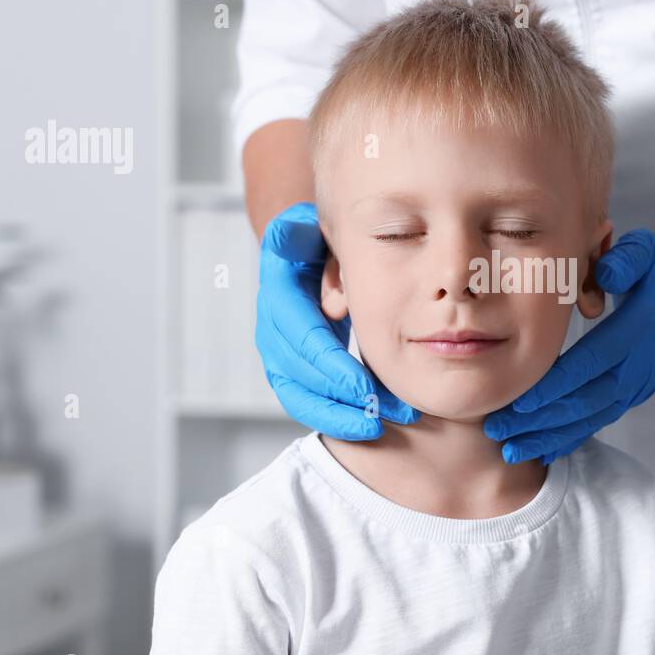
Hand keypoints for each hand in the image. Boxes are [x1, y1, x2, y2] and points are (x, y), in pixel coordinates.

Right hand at [255, 202, 418, 437]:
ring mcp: (277, 348)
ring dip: (338, 415)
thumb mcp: (316, 228)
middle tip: (383, 413)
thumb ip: (313, 241)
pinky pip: (304, 400)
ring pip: (297, 393)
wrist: (307, 249)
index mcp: (279, 287)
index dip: (331, 364)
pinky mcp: (289, 367)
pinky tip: (368, 427)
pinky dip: (332, 417)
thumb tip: (301, 261)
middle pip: (299, 371)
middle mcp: (271, 322)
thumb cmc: (321, 236)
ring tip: (380, 426)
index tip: (365, 388)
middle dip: (340, 396)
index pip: (302, 335)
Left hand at [483, 225, 654, 463]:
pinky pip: (600, 421)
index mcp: (638, 327)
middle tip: (500, 428)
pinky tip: (540, 450)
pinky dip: (571, 438)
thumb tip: (605, 275)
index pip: (594, 360)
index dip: (558, 383)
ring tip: (512, 448)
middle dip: (542, 417)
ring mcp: (637, 385)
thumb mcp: (647, 251)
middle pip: (588, 398)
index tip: (521, 400)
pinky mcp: (632, 396)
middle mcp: (639, 363)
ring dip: (552, 435)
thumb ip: (626, 259)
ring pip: (593, 417)